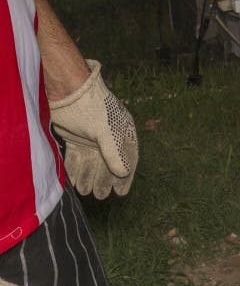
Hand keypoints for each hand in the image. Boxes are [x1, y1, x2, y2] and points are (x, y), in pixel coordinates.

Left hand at [49, 60, 137, 198]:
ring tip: (86, 192)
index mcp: (122, 132)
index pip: (127, 158)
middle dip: (104, 180)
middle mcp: (108, 136)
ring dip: (89, 176)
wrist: (65, 89)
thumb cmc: (91, 107)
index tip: (121, 192)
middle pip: (108, 163)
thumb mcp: (106, 132)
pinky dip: (75, 168)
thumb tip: (124, 173)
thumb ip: (114, 154)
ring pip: (91, 162)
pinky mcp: (74, 136)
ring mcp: (90, 137)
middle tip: (101, 196)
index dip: (125, 176)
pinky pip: (76, 157)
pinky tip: (75, 181)